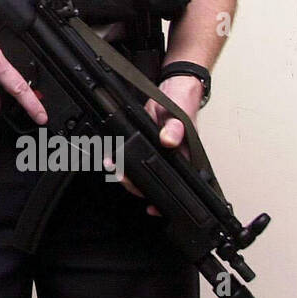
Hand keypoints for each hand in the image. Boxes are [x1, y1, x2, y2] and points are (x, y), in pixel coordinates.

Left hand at [106, 75, 203, 216]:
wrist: (172, 90)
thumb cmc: (182, 104)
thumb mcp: (179, 114)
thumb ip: (175, 127)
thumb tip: (169, 140)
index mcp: (184, 160)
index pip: (174, 187)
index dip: (162, 201)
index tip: (152, 208)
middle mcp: (170, 161)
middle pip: (153, 184)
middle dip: (135, 185)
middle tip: (121, 176)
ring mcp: (156, 155)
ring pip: (141, 175)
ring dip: (126, 175)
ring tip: (112, 167)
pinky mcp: (143, 145)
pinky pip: (132, 159)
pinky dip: (122, 161)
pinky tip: (113, 160)